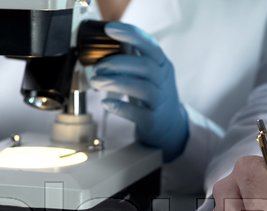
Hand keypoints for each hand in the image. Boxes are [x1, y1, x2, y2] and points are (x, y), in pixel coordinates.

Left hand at [91, 22, 187, 161]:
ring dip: (115, 83)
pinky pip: (137, 113)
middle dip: (118, 63)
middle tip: (97, 67)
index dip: (131, 34)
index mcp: (162, 64)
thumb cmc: (152, 94)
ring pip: (142, 88)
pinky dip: (120, 107)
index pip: (150, 45)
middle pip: (145, 66)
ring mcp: (160, 101)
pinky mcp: (153, 120)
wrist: (170, 125)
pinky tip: (106, 103)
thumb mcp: (148, 72)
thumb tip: (109, 38)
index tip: (109, 28)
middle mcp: (164, 80)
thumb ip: (132, 57)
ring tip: (96, 81)